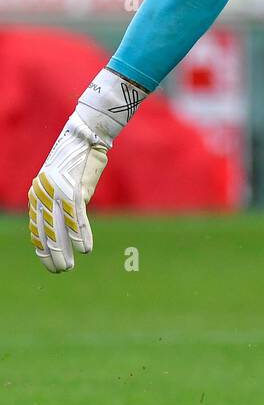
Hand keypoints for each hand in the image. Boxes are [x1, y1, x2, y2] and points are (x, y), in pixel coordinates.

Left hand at [28, 69, 145, 273]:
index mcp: (37, 193)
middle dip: (51, 254)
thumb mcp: (63, 181)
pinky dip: (81, 235)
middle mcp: (43, 194)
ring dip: (64, 250)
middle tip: (59, 270)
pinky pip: (76, 218)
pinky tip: (85, 249)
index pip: (35, 228)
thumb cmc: (77, 158)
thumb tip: (64, 219)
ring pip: (58, 229)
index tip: (49, 263)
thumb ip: (60, 199)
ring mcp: (58, 192)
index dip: (42, 248)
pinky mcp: (75, 189)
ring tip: (68, 266)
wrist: (86, 133)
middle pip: (44, 232)